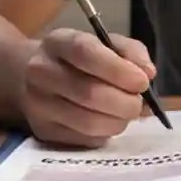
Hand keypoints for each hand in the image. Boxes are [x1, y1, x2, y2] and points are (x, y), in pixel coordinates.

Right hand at [19, 28, 154, 146]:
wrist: (33, 77)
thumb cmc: (78, 59)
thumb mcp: (104, 43)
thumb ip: (130, 52)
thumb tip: (147, 73)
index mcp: (58, 42)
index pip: (86, 53)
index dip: (118, 70)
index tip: (142, 82)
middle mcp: (41, 71)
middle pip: (89, 93)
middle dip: (125, 102)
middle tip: (139, 103)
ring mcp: (38, 104)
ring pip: (88, 122)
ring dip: (118, 121)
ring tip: (126, 113)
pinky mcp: (43, 131)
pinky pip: (84, 139)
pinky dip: (105, 133)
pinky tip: (108, 122)